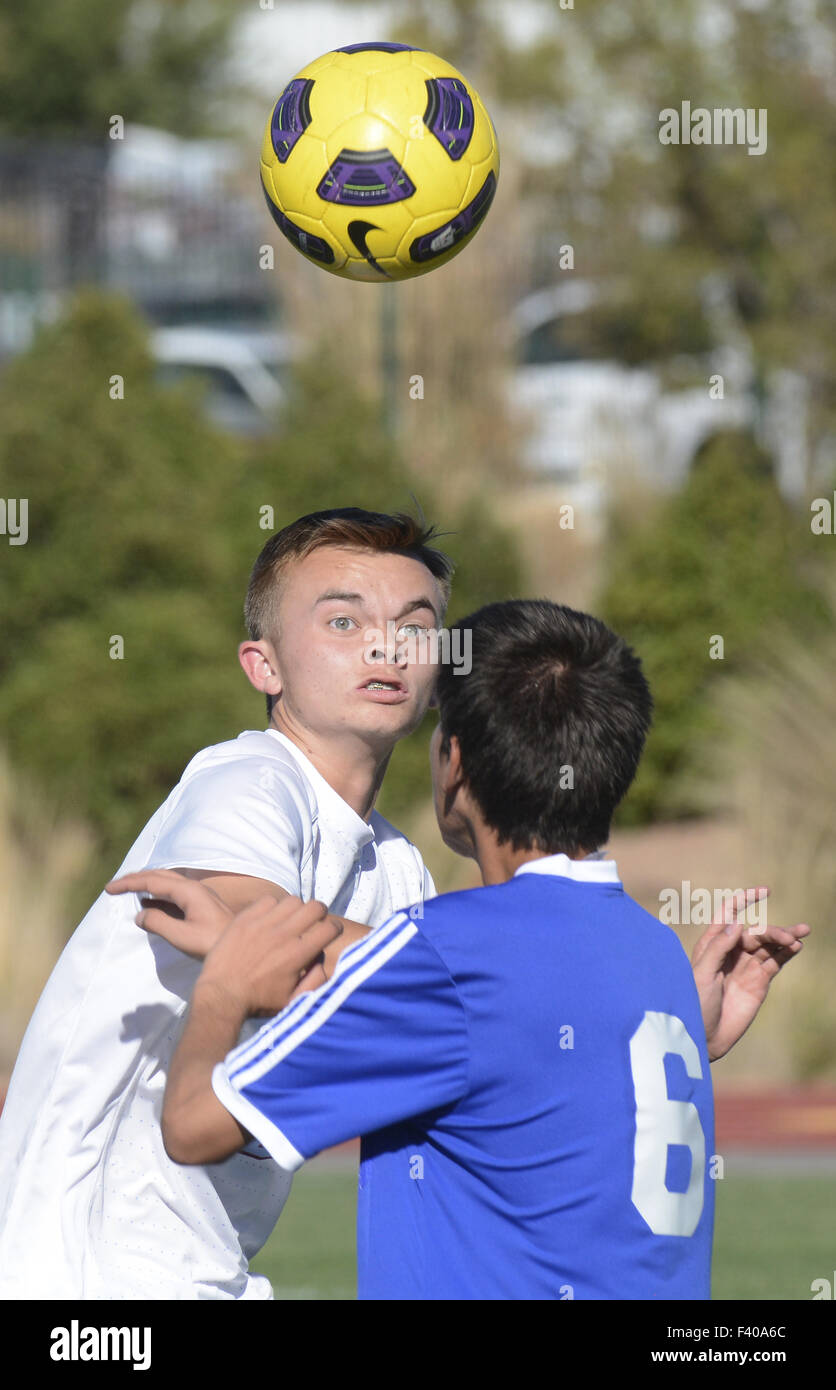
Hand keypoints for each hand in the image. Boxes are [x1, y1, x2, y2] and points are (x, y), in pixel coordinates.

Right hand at [106, 869, 232, 957]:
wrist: (244, 950)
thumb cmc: (213, 944)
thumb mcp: (182, 936)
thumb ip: (158, 923)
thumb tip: (140, 914)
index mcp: (188, 891)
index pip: (152, 880)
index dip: (129, 883)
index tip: (109, 889)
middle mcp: (194, 888)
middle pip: (159, 875)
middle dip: (136, 878)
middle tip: (115, 886)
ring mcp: (199, 895)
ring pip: (167, 882)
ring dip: (146, 884)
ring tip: (128, 890)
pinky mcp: (202, 905)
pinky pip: (174, 893)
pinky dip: (157, 894)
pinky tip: (150, 903)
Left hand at [200, 895, 342, 1016]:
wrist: (221, 995)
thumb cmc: (259, 1001)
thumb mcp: (293, 1001)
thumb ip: (316, 981)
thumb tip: (323, 959)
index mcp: (298, 954)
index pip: (330, 928)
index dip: (335, 929)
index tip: (330, 932)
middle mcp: (283, 935)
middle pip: (316, 907)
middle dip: (320, 913)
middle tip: (314, 922)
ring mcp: (263, 924)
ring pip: (293, 901)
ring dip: (297, 909)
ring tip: (291, 920)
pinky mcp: (245, 919)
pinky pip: (268, 900)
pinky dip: (274, 907)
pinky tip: (270, 920)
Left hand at [691, 887, 809, 1060]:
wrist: (704, 1037)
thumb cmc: (694, 1004)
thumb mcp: (701, 975)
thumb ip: (718, 948)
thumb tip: (738, 923)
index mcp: (712, 944)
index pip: (729, 914)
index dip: (745, 900)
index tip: (764, 890)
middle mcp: (731, 951)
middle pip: (755, 931)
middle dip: (772, 931)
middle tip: (787, 937)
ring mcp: (746, 965)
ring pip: (769, 945)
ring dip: (785, 937)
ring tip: (802, 932)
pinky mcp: (759, 981)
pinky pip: (776, 961)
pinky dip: (786, 952)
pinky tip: (797, 946)